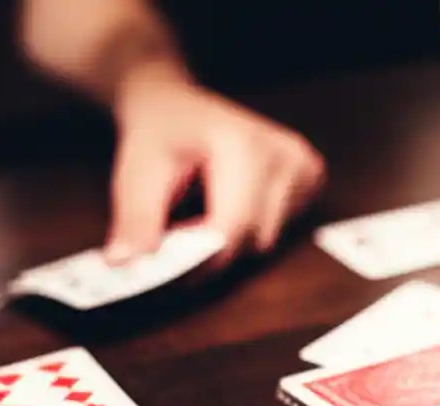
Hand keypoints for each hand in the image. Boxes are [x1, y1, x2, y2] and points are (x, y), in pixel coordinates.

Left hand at [108, 69, 324, 264]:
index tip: (164, 270)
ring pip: (265, 239)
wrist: (174, 101)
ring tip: (201, 210)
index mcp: (245, 144)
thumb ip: (136, 219)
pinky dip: (250, 227)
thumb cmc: (157, 130)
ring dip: (229, 239)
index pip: (230, 228)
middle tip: (176, 230)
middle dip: (209, 249)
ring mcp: (303, 163)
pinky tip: (230, 202)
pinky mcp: (311, 174)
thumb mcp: (136, 170)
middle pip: (250, 238)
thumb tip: (128, 263)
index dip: (195, 258)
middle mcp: (284, 153)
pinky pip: (280, 228)